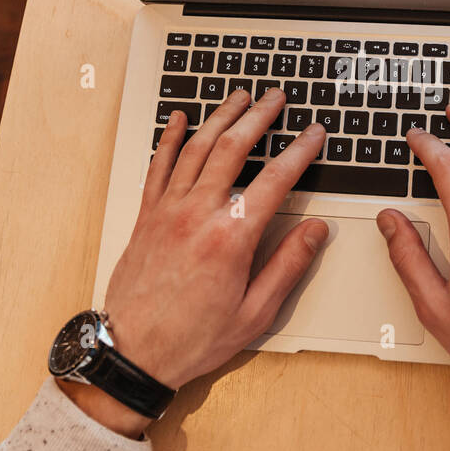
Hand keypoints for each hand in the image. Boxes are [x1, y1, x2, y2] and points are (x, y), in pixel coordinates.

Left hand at [62, 87, 328, 437]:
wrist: (133, 353)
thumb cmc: (193, 338)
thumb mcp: (256, 313)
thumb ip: (289, 266)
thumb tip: (316, 232)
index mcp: (231, 238)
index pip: (275, 179)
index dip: (300, 151)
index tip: (313, 134)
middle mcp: (198, 215)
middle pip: (233, 149)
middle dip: (260, 117)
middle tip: (276, 98)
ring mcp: (168, 212)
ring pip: (196, 148)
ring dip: (221, 117)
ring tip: (239, 97)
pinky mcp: (147, 217)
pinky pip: (158, 165)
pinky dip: (169, 138)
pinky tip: (179, 119)